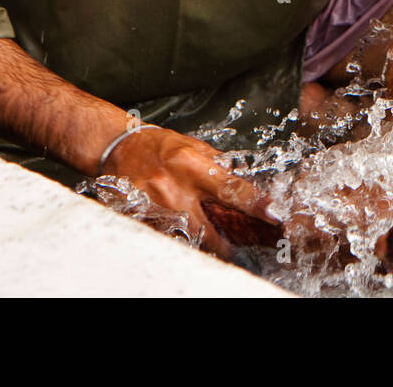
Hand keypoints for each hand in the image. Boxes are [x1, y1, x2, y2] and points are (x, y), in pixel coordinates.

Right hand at [101, 125, 279, 260]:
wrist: (120, 147)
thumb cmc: (159, 146)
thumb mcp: (195, 147)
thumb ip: (218, 167)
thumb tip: (243, 184)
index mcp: (193, 167)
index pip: (232, 189)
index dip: (255, 204)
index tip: (272, 214)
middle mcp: (175, 189)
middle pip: (209, 229)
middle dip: (227, 242)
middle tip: (238, 245)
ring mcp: (156, 207)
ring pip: (187, 239)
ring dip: (203, 243)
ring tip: (214, 243)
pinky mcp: (141, 218)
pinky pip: (166, 237)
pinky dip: (178, 238)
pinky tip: (183, 234)